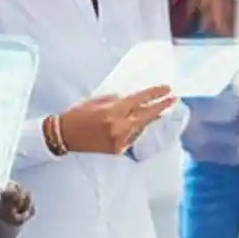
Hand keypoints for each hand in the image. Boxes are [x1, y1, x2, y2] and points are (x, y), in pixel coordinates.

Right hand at [59, 85, 175, 153]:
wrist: (64, 136)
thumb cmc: (78, 115)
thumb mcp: (97, 101)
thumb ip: (116, 100)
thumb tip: (133, 99)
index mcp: (114, 111)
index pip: (140, 100)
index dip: (155, 94)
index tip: (168, 88)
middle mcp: (119, 126)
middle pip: (147, 115)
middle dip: (162, 106)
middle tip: (174, 99)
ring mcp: (120, 139)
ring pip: (141, 127)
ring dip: (149, 118)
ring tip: (158, 110)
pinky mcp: (118, 149)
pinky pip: (132, 137)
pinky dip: (135, 129)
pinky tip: (135, 124)